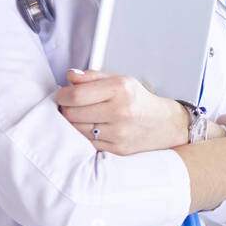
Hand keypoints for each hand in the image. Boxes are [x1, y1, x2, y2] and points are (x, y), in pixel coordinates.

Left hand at [57, 69, 188, 154]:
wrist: (163, 124)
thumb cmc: (138, 100)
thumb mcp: (120, 80)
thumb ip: (92, 77)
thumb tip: (70, 76)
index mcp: (120, 89)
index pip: (76, 95)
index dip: (62, 95)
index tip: (62, 94)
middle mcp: (120, 111)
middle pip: (72, 114)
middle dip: (66, 109)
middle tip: (71, 106)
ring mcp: (119, 133)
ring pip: (76, 130)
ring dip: (74, 123)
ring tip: (83, 116)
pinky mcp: (117, 149)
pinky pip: (87, 143)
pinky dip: (84, 135)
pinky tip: (92, 128)